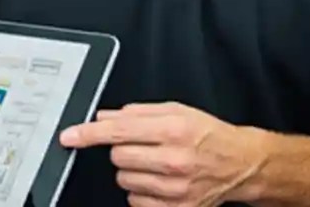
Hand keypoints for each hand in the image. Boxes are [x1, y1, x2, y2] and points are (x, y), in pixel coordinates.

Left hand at [59, 102, 267, 206]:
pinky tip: (158, 182)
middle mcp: (174, 159)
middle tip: (143, 147)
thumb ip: (137, 113)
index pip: (118, 131)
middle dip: (123, 149)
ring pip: (124, 180)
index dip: (89, 133)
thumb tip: (104, 117)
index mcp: (173, 129)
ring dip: (132, 171)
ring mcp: (175, 188)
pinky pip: (136, 201)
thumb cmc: (208, 134)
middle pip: (118, 156)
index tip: (70, 136)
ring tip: (154, 164)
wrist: (240, 164)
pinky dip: (141, 192)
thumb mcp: (177, 111)